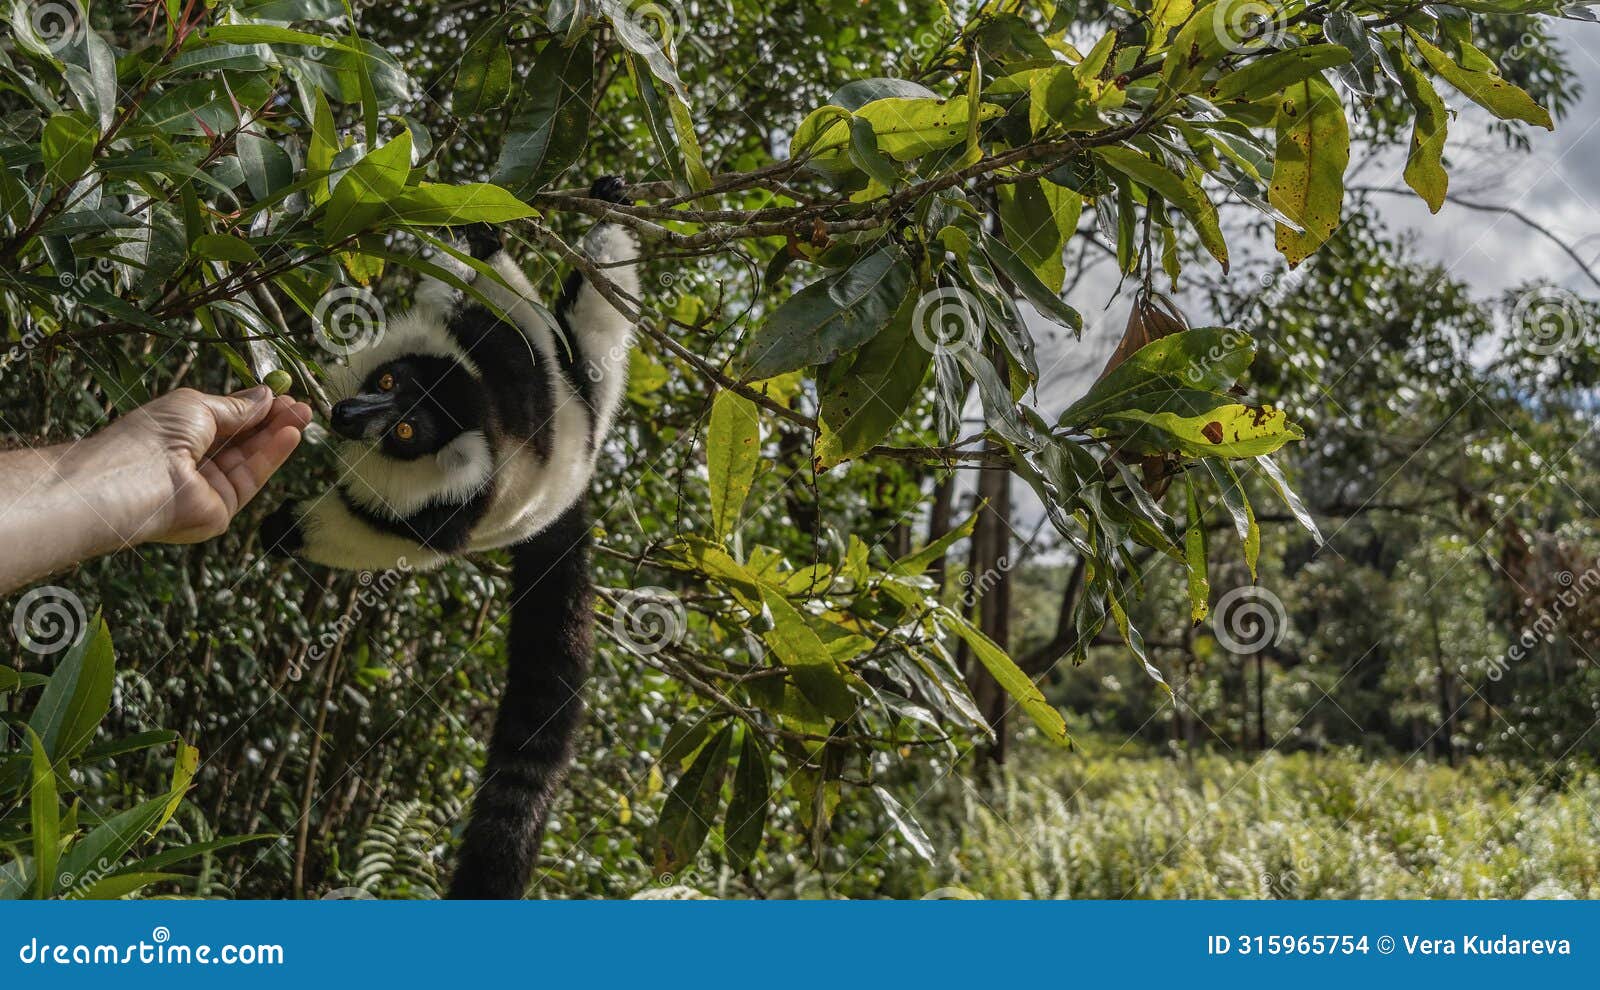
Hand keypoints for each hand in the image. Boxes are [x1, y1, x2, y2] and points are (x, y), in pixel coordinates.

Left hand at [101, 386, 313, 544]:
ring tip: (302, 415)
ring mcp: (207, 488)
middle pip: (241, 441)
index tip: (282, 395)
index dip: (254, 409)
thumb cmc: (154, 434)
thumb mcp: (197, 406)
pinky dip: (272, 456)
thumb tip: (266, 396)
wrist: (135, 479)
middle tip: (300, 405)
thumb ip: (236, 406)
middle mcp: (192, 462)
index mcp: (179, 434)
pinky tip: (290, 435)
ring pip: (250, 459)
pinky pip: (251, 479)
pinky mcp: (221, 510)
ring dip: (277, 435)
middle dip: (272, 421)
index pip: (224, 422)